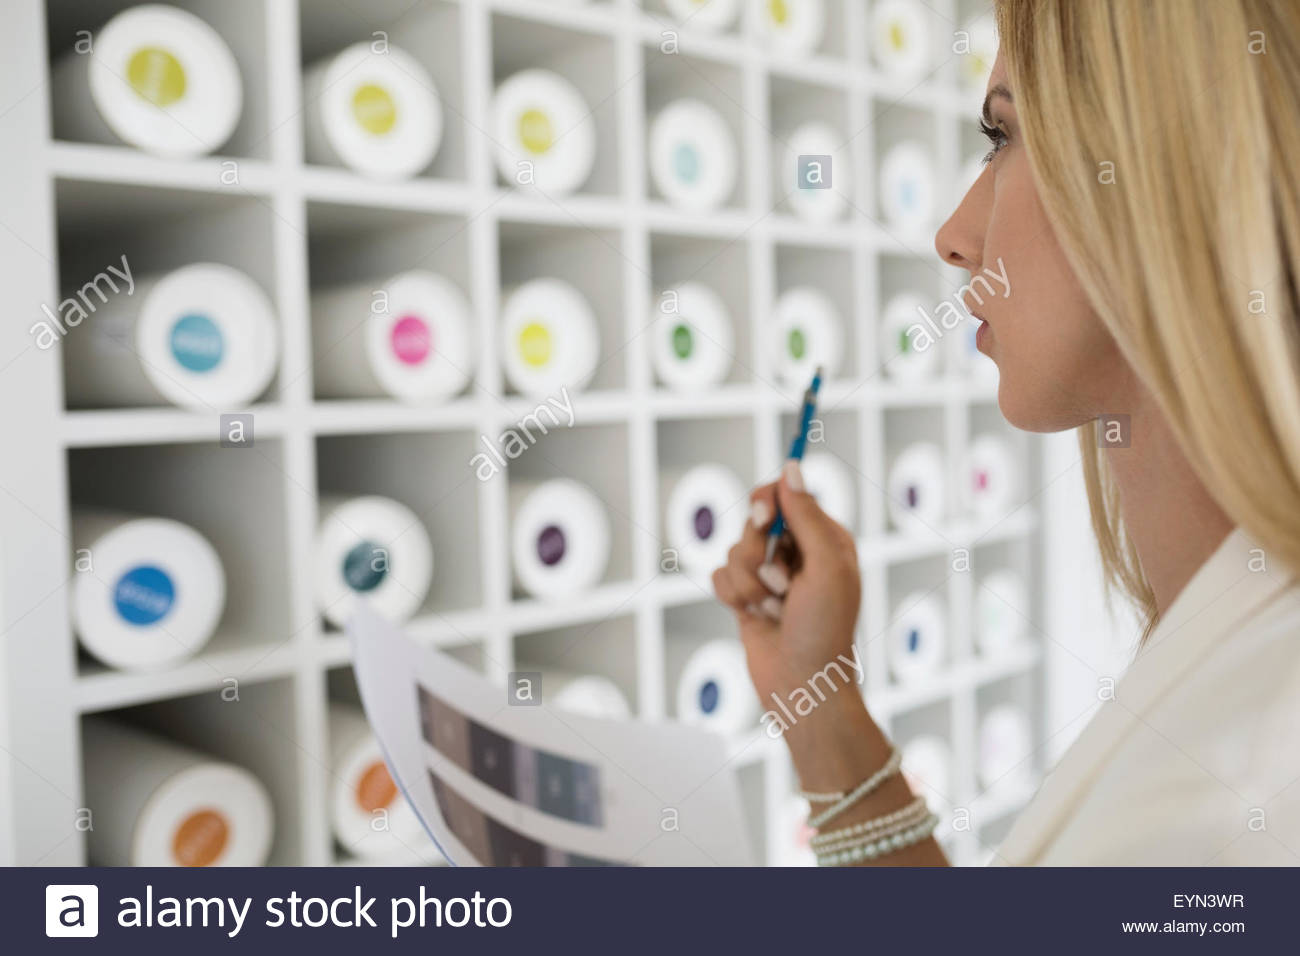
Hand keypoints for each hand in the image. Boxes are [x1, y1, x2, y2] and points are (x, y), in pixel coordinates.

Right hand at [711, 460, 862, 710]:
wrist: (802, 686)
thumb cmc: (824, 628)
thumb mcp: (826, 566)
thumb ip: (806, 515)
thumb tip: (790, 466)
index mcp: (824, 537)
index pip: (786, 494)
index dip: (767, 500)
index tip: (762, 515)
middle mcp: (797, 552)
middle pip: (753, 520)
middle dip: (757, 553)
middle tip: (779, 580)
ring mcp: (769, 574)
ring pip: (733, 550)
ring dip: (749, 584)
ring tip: (774, 609)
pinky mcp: (746, 596)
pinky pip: (719, 576)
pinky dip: (733, 598)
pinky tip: (756, 618)